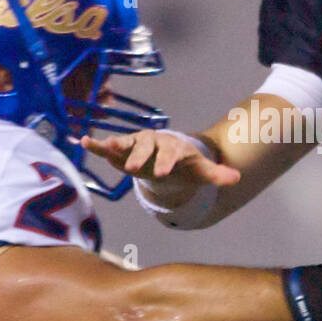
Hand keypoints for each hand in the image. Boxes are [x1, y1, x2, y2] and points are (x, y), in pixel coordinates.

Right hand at [81, 130, 240, 197]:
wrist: (168, 156)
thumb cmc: (184, 164)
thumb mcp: (200, 170)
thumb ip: (216, 174)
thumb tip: (237, 178)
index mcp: (173, 148)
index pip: (171, 154)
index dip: (167, 162)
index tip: (164, 172)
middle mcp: (154, 142)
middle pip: (147, 148)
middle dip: (140, 157)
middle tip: (134, 169)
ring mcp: (137, 144)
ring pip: (127, 143)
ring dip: (116, 146)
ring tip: (105, 148)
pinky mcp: (123, 147)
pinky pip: (110, 145)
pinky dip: (98, 144)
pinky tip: (84, 142)